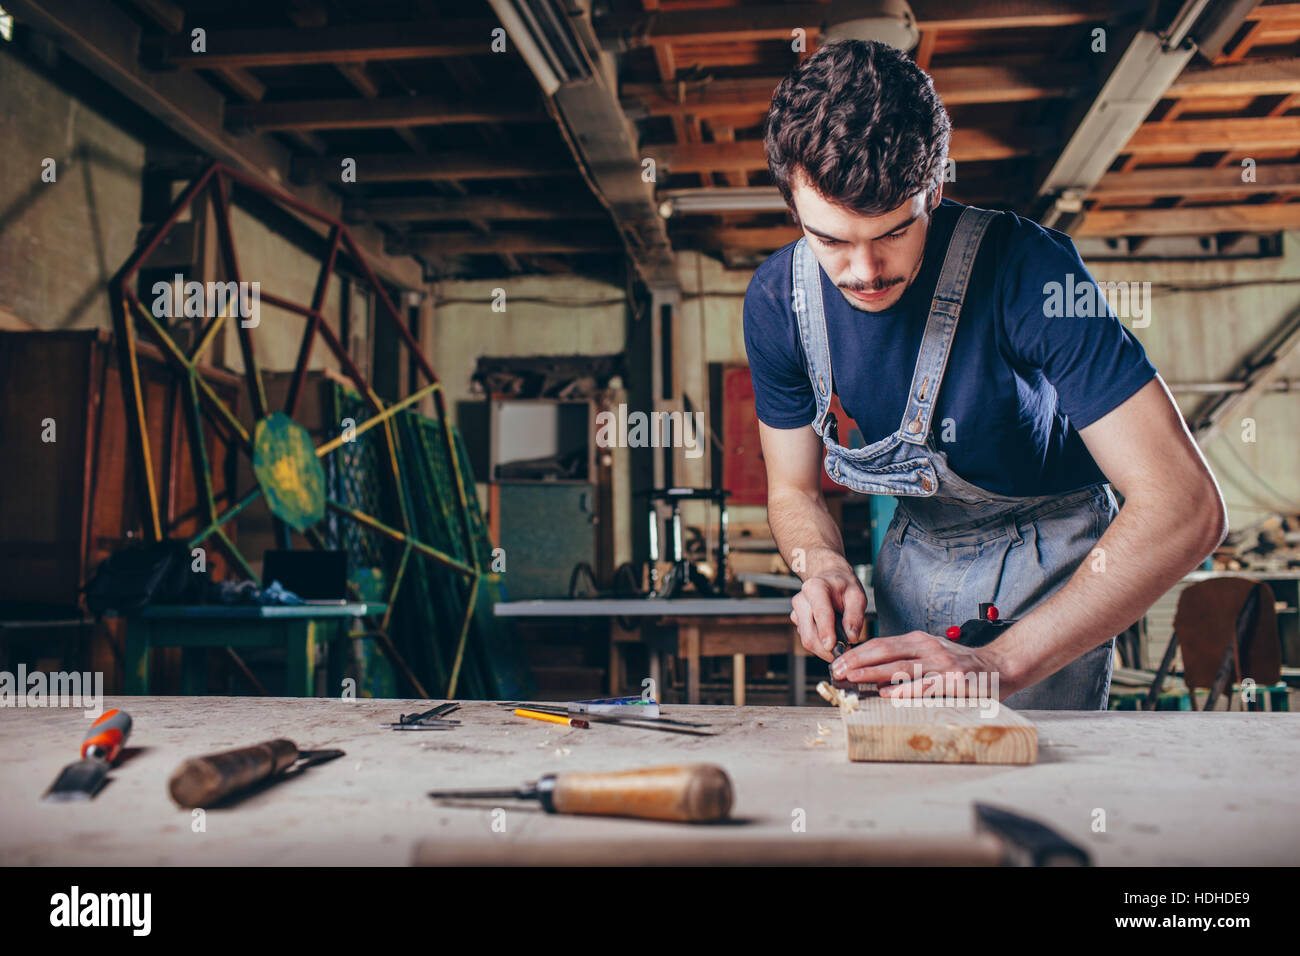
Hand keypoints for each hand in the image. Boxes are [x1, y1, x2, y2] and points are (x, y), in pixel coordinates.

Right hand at [790, 567, 866, 661]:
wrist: (829, 579)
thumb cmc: (843, 587)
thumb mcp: (857, 596)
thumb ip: (855, 616)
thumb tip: (851, 637)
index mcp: (815, 588)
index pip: (820, 613)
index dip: (825, 632)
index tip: (831, 646)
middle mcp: (801, 600)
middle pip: (809, 633)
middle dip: (826, 648)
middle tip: (846, 650)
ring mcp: (796, 612)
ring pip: (807, 640)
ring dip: (824, 648)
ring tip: (841, 642)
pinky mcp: (797, 622)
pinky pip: (807, 639)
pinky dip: (820, 644)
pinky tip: (831, 636)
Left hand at [829, 630, 1015, 700]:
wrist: (1002, 667)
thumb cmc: (964, 666)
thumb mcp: (933, 655)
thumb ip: (908, 660)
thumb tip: (875, 675)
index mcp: (920, 641)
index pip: (881, 644)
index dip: (857, 653)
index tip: (838, 662)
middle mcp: (928, 648)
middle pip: (885, 652)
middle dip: (857, 661)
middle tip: (837, 670)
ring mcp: (941, 664)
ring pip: (900, 667)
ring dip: (873, 673)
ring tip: (853, 679)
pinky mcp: (954, 681)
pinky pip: (925, 686)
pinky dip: (904, 690)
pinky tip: (887, 694)